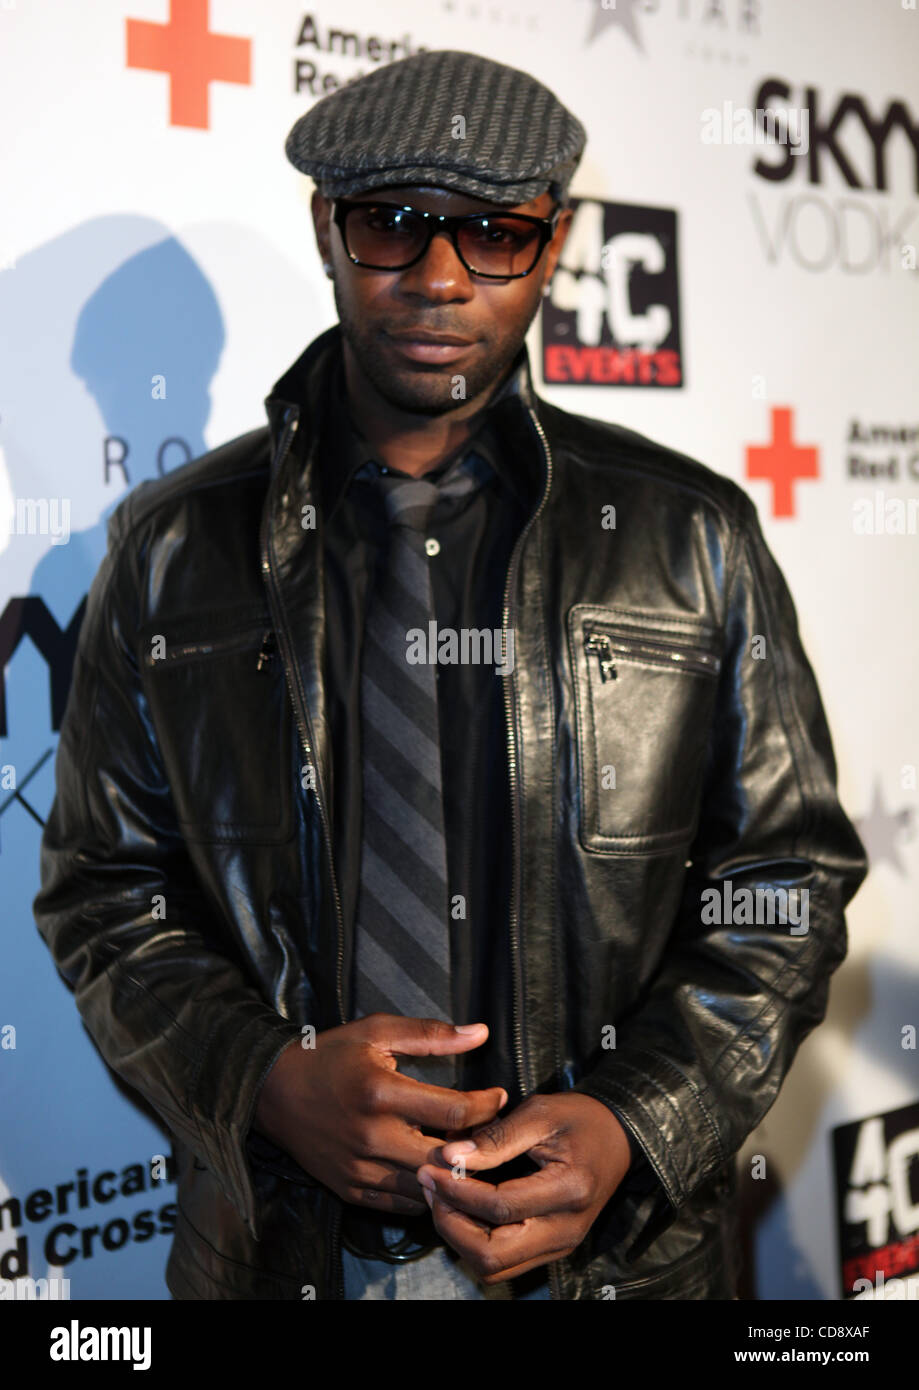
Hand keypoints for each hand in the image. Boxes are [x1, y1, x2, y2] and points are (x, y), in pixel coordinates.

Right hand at [253, 1014, 506, 1216]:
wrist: (273, 1090)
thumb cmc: (330, 1055)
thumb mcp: (377, 1031)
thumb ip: (430, 1034)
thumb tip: (480, 1034)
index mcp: (381, 1092)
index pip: (454, 1110)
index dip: (487, 1106)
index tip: (498, 1097)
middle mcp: (371, 1135)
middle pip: (446, 1157)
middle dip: (476, 1147)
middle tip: (488, 1132)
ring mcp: (359, 1168)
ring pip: (426, 1188)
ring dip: (451, 1174)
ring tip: (463, 1152)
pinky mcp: (350, 1189)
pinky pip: (401, 1204)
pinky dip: (424, 1192)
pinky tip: (433, 1170)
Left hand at [416, 1093, 632, 1281]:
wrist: (619, 1136)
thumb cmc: (580, 1118)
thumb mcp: (540, 1112)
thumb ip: (496, 1137)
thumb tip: (451, 1156)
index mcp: (568, 1190)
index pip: (499, 1208)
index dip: (457, 1192)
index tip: (431, 1168)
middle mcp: (566, 1229)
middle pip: (493, 1255)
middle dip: (451, 1225)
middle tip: (432, 1187)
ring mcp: (560, 1245)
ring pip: (495, 1267)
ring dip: (459, 1237)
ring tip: (442, 1197)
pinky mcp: (552, 1249)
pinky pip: (505, 1263)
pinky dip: (475, 1242)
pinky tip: (463, 1209)